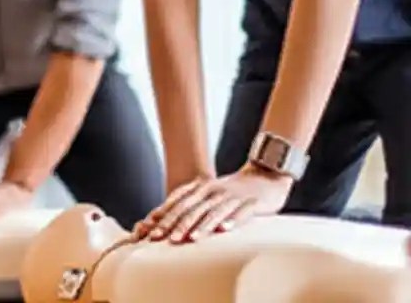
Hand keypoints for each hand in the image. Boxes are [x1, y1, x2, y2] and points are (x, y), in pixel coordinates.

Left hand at [134, 164, 292, 243]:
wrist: (266, 175)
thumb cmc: (232, 190)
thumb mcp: (207, 194)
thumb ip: (187, 205)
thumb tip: (157, 219)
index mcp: (200, 188)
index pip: (177, 203)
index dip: (163, 217)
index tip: (149, 233)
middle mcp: (213, 191)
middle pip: (191, 209)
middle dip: (177, 224)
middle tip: (164, 239)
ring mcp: (233, 196)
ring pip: (214, 212)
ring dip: (201, 226)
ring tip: (191, 239)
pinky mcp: (252, 202)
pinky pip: (241, 212)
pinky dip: (232, 220)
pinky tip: (224, 230)